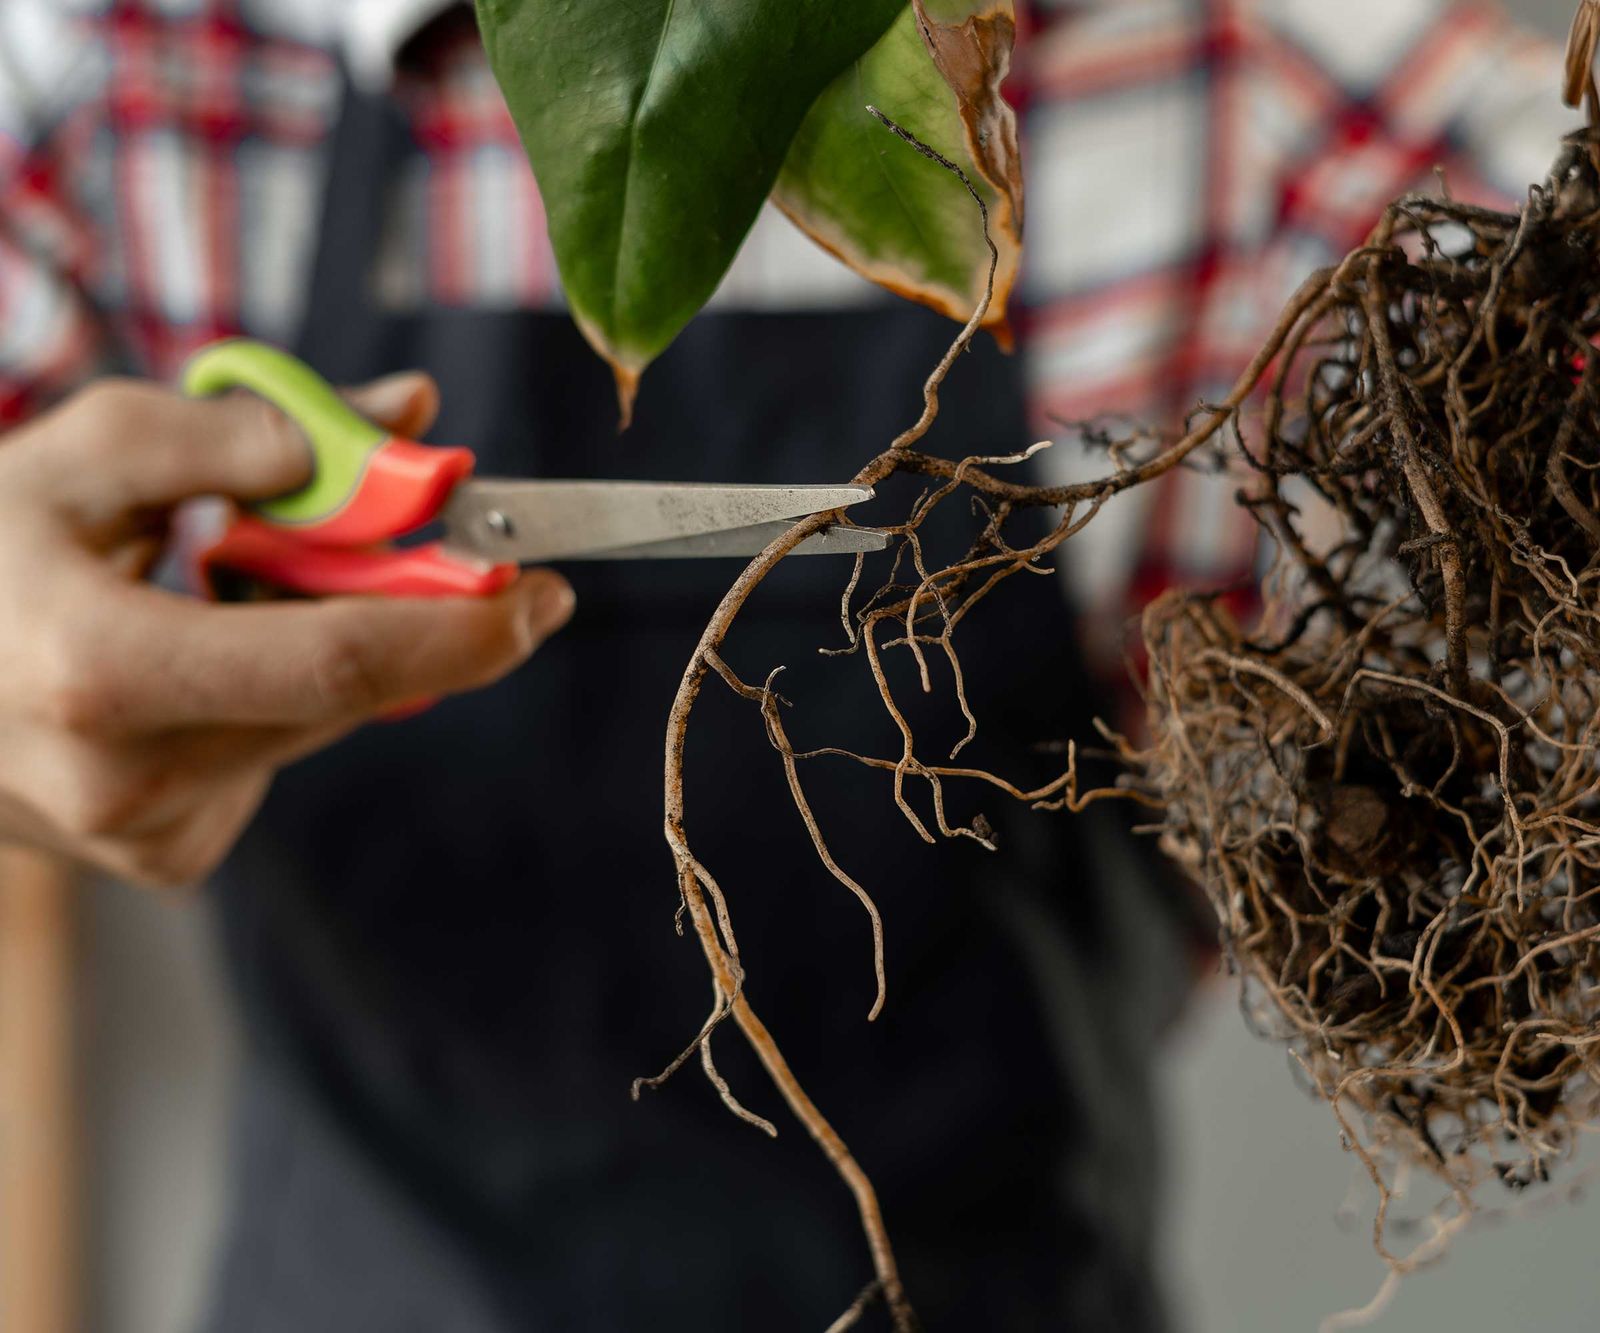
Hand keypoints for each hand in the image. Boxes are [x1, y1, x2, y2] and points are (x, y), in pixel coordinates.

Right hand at [0, 372, 572, 886]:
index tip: (545, 591)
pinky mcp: (169, 856)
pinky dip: (273, 696)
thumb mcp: (82, 453)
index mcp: (106, 675)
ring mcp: (151, 837)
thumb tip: (406, 418)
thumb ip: (243, 431)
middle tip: (438, 549)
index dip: (465, 627)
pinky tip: (192, 660)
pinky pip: (277, 756)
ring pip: (319, 722)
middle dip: (412, 615)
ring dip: (323, 646)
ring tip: (222, 587)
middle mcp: (133, 782)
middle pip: (349, 691)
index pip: (343, 662)